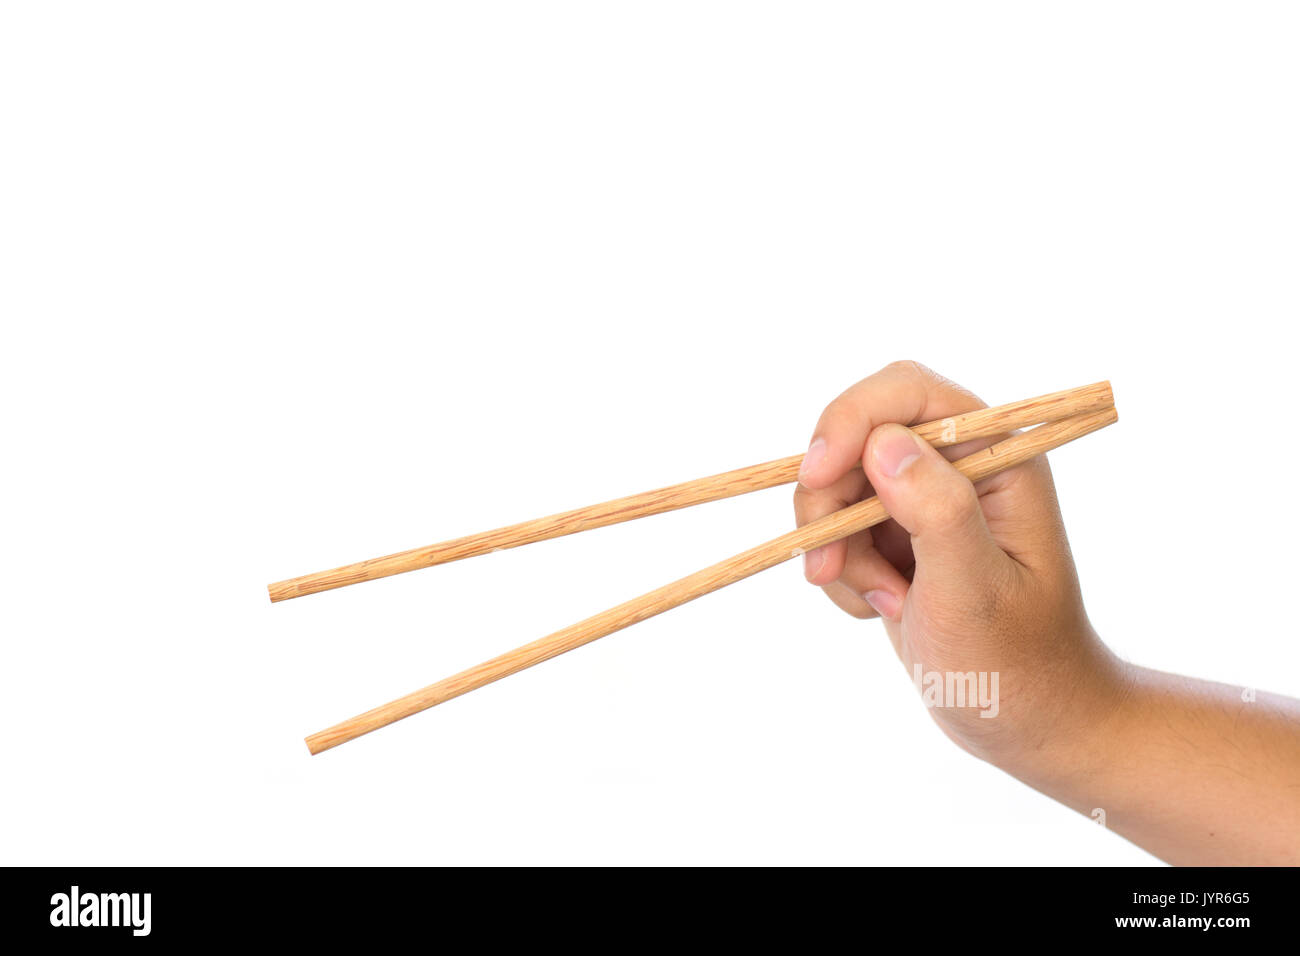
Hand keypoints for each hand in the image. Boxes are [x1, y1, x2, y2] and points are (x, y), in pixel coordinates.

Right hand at [793, 361, 1125, 769]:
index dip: (852, 419)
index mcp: (996, 457)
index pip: (907, 391)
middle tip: (827, 568)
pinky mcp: (896, 536)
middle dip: (831, 502)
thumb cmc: (1018, 665)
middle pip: (856, 437)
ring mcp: (923, 500)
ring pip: (835, 488)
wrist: (1027, 723)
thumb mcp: (976, 592)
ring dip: (837, 549)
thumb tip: (883, 444)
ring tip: (882, 602)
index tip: (818, 476)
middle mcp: (959, 465)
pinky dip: (840, 572)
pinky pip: (835, 530)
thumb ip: (936, 512)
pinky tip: (882, 608)